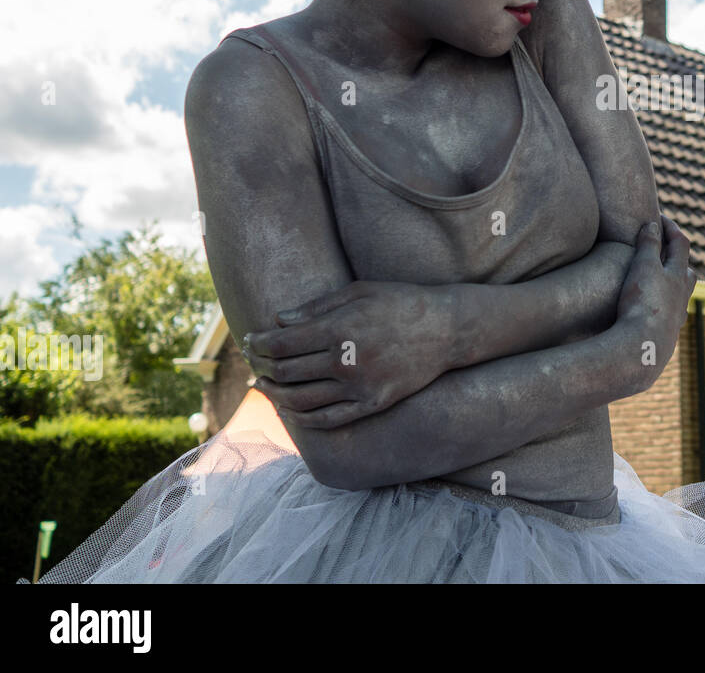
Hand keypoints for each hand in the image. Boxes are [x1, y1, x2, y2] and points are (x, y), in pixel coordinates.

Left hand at [243, 281, 456, 428]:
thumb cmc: (402, 301)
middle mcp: (347, 361)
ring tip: (263, 386)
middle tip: (252, 361)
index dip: (259, 344)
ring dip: (275, 394)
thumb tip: (278, 321)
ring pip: (301, 400)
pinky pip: (329, 419)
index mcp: (340, 329)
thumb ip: (317, 307)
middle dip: (261, 366)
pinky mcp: (374, 403)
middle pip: (286, 372)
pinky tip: (289, 409)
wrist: (448, 329)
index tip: (250, 341)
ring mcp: (360, 387)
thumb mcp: (360, 291)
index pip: (282, 344)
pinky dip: (302, 418)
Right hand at [609, 216, 695, 395]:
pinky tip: (650, 311)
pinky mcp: (666, 333)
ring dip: (670, 285)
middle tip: (661, 250)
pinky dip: (661, 307)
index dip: (670, 227)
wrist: (644, 347)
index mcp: (679, 275)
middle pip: (687, 271)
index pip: (681, 243)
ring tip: (656, 281)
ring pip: (680, 295)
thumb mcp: (643, 266)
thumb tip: (653, 225)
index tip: (657, 217)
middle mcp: (682, 295)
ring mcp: (676, 316)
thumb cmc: (644, 303)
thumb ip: (648, 244)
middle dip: (676, 258)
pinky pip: (668, 315)